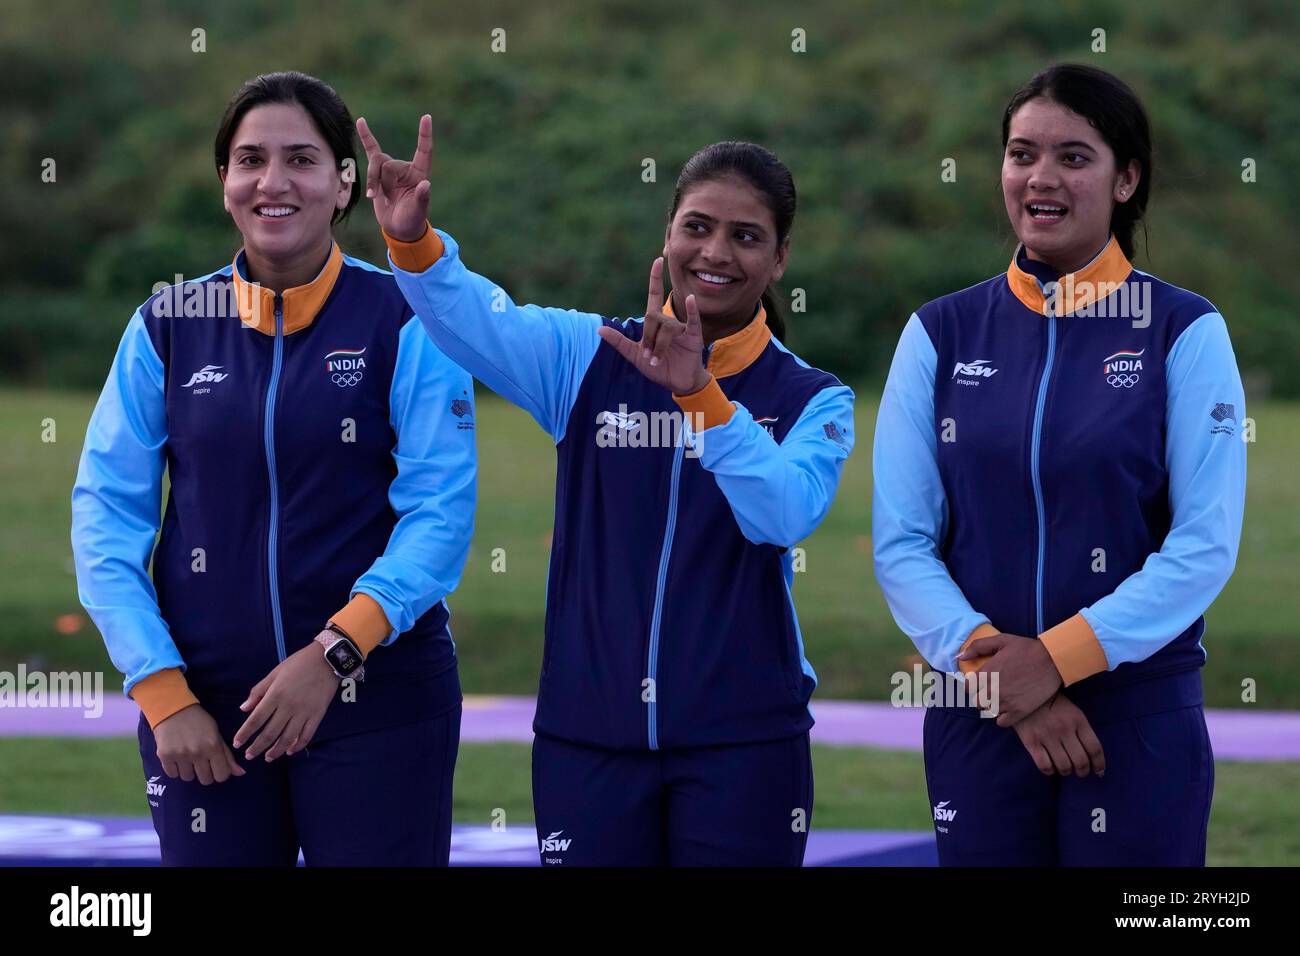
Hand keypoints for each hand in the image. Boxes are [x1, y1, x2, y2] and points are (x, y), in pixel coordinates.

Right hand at [153, 703, 245, 784]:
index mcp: (213, 746)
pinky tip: (177, 758)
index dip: (220, 773)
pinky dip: (175, 769)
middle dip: (205, 773)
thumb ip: (227, 755)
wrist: (173, 709)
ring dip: (189, 771)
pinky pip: (173, 775)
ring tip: (188, 757)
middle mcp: (197, 753)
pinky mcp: (164, 756)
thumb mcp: (217, 734)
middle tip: (202, 762)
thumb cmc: (199, 720)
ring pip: (188, 778)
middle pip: (205, 780)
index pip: (222, 776)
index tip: (216, 766)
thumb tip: (241, 773)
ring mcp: (180, 755)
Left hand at [233, 640, 339, 760]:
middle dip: (257, 747)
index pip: (256, 719)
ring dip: (276, 751)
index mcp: (275, 695)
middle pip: (270, 733)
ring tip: (268, 758)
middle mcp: (288, 707)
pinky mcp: (318, 715)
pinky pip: (307, 735)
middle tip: (249, 756)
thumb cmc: (298, 664)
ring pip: (288, 738)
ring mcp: (304, 712)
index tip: (237, 743)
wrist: (327, 660)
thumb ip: (258, 691)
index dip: (245, 733)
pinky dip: (298, 746)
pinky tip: (290, 751)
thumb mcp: (274, 673)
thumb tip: (243, 709)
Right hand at [356, 114, 432, 241]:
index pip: (424, 151)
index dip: (425, 135)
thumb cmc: (411, 220)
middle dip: (383, 184)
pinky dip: (366, 136)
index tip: (426, 117)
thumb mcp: (417, 212)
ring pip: (376, 162)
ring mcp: (392, 168)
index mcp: (420, 174)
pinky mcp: (379, 171)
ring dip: (372, 181)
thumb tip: (426, 185)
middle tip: (388, 200)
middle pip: (388, 164)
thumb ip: (421, 199)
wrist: (398, 227)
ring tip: (373, 197)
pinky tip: (360, 121)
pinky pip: (371, 149)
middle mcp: (406, 168)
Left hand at [597, 256, 709, 394]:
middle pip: (653, 319)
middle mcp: (668, 322)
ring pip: (666, 329)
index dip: (655, 278)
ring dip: (659, 347)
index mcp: (655, 323)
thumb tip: (598, 330)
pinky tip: (690, 300)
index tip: (658, 260)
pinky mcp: (693, 335)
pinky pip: (692, 320)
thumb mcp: (634, 356)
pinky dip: (691, 310)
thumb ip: (618, 342)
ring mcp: (682, 328)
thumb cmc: (658, 368)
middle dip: (648, 339)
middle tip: (648, 357)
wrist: (677, 383)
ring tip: (657, 361)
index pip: (654, 295)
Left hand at [960, 632, 1062, 726]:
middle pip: (976, 702)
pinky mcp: (1019, 712)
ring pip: (988, 712)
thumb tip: (962, 657)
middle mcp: (992, 690)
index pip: (968, 687)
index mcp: (986, 673)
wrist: (1053, 660)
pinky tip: (1008, 709)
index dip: (973, 685)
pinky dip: (1003, 718)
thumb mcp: (1001, 640)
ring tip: (1001, 699)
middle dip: (981, 696)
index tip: (981, 683)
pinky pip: (1001, 722)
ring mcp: (1005, 702)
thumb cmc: (1027, 648)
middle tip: (991, 691)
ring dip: (992, 707)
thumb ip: (978, 647)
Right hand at [1012, 692, 1105, 777]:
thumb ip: (1081, 730)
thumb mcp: (1072, 711)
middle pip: (1081, 761)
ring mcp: (1047, 736)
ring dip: (1067, 771)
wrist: (1024, 692)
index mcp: (1078, 720)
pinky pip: (1045, 766)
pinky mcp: (1031, 742)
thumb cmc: (1051, 704)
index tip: (1099, 772)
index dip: (1099, 764)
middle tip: (1081, 772)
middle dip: (1083, 771)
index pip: (1095, 748)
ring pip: (1064, 766)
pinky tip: (1050, 767)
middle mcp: (1064, 729)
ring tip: (1065, 769)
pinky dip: (1050, 771)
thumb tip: (1090, 755)